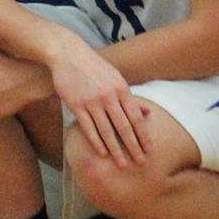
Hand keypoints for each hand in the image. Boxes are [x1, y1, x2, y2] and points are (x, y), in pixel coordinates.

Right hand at [48, 47, 149, 167]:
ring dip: (115, 149)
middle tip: (141, 162)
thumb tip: (148, 111)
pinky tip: (102, 153)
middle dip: (133, 146)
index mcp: (121, 89)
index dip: (143, 135)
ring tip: (122, 164)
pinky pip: (88, 127)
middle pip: (124, 126)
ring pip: (106, 130)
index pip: (136, 117)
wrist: (69, 55)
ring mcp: (92, 101)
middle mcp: (109, 96)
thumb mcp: (116, 78)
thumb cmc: (95, 68)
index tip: (149, 149)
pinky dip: (96, 142)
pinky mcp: (76, 105)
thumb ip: (130, 97)